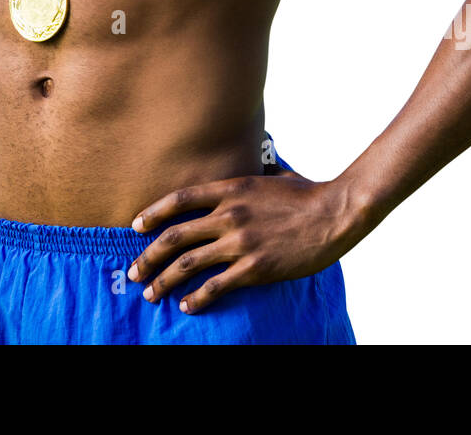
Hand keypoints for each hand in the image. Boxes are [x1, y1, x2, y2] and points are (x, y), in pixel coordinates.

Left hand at [126, 171, 364, 312]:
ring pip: (187, 265)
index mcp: (232, 190)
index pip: (179, 200)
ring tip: (150, 294)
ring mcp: (241, 243)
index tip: (135, 226)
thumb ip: (256, 173)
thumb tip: (254, 164)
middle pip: (174, 237)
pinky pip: (215, 286)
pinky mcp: (255, 268)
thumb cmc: (309, 194)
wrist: (336, 215)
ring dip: (163, 282)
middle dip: (147, 257)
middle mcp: (230, 215)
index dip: (152, 213)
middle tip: (134, 272)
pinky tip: (187, 306)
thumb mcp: (275, 175)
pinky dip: (196, 299)